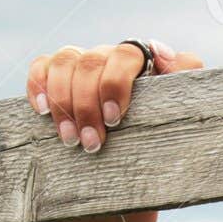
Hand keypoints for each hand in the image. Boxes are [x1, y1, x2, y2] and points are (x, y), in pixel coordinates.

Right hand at [26, 39, 203, 152]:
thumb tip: (158, 49)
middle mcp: (108, 58)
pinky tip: (43, 111)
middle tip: (93, 144)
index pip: (125, 55)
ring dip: (64, 103)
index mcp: (139, 63)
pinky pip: (42, 67)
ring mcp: (82, 66)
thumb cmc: (161, 140)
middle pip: (91, 62)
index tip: (115, 120)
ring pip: (65, 63)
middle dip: (88, 105)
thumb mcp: (180, 112)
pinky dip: (38, 85)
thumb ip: (184, 74)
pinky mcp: (57, 78)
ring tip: (71, 141)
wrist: (134, 172)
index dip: (115, 84)